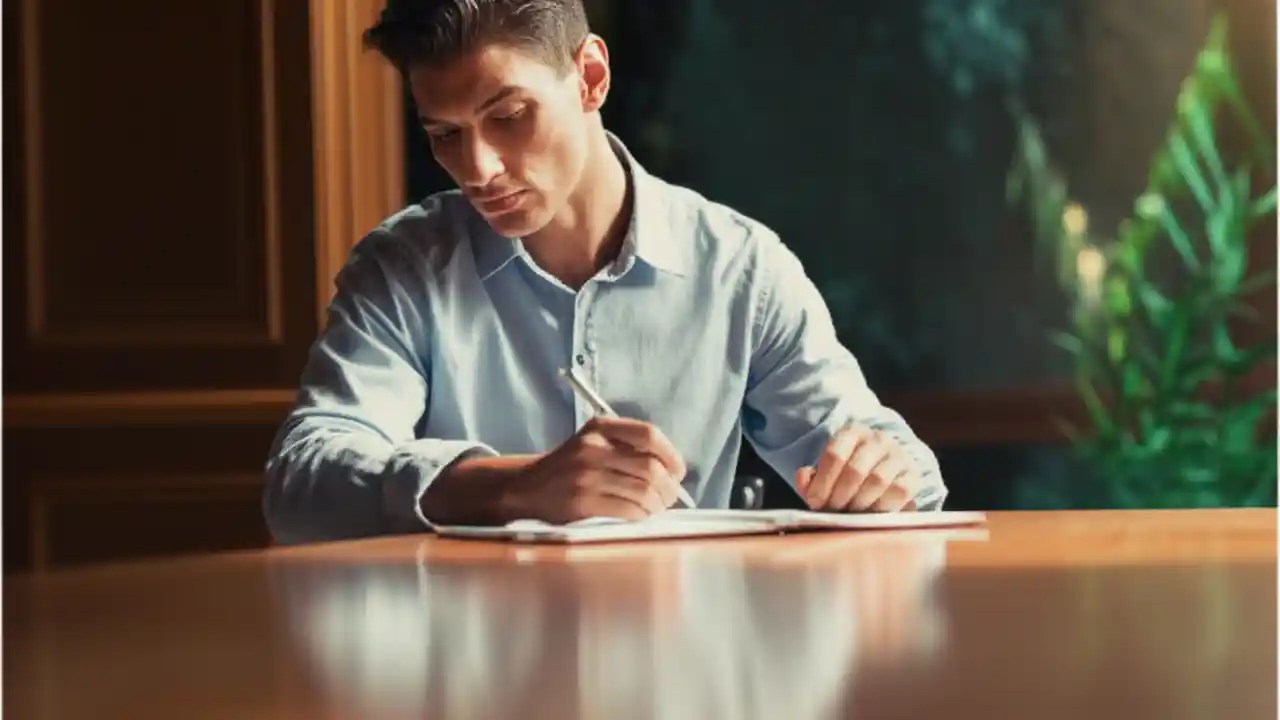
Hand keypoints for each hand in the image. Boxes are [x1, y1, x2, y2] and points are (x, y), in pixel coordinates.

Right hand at [513, 416, 687, 522]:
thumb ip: (625, 447)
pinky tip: (640, 516)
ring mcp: (586, 475)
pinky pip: (627, 509)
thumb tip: (671, 470)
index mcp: (600, 428)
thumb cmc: (568, 467)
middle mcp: (593, 448)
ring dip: (657, 504)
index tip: (678, 471)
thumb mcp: (592, 443)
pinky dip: (641, 515)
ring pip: (642, 491)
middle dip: (668, 487)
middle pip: (650, 467)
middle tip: (671, 498)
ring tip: (656, 508)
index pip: (649, 434)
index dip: (671, 454)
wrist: (526, 488)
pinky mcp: (582, 502)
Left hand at [796, 425, 920, 512]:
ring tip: (850, 514)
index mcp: (852, 432)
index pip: (834, 455)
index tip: (815, 503)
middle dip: (840, 496)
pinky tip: (871, 514)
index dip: (822, 483)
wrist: (883, 474)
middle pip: (855, 470)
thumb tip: (803, 478)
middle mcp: (877, 439)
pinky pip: (899, 491)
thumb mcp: (827, 474)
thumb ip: (811, 479)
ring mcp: (898, 455)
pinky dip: (882, 507)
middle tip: (833, 511)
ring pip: (878, 480)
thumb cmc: (847, 476)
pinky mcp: (913, 474)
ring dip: (860, 503)